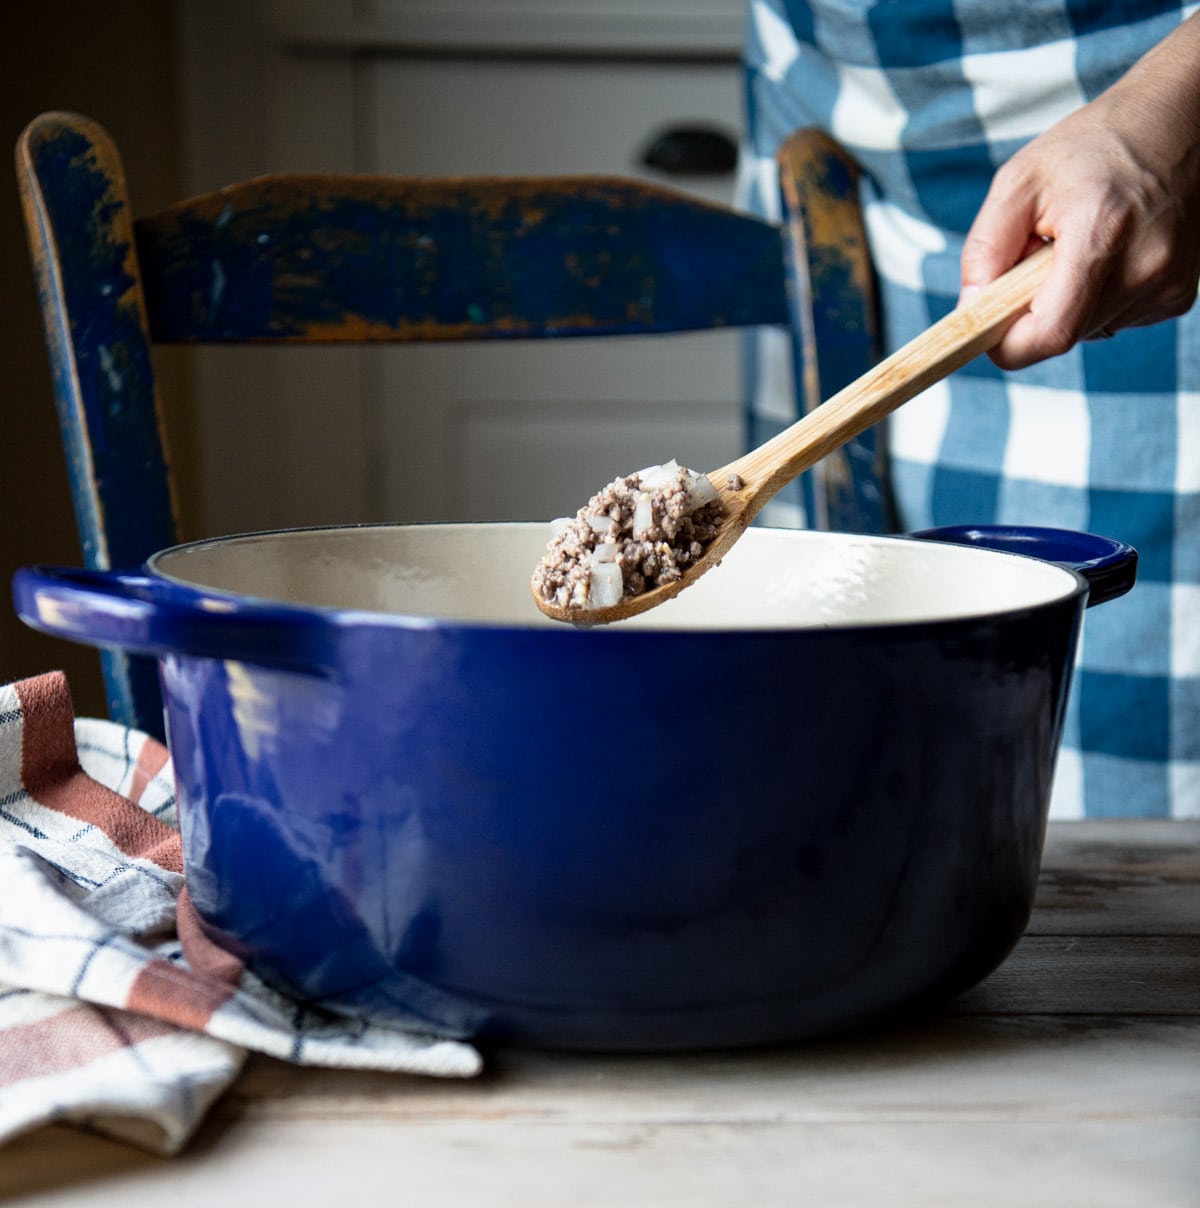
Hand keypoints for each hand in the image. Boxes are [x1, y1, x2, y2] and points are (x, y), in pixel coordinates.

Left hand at [959, 13, 1199, 369]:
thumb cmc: (1092, 146)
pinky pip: (1113, 319)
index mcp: (1102, 235)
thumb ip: (984, 249)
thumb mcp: (1019, 181)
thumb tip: (970, 309)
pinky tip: (1107, 253)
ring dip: (1065, 302)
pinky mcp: (1179, 294)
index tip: (987, 325)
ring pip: (1087, 331)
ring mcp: (1168, 285)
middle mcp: (1145, 268)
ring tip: (1077, 247)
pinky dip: (1095, 297)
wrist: (1175, 122)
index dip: (1008, 343)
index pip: (1050, 335)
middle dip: (1031, 312)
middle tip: (1034, 260)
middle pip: (1063, 335)